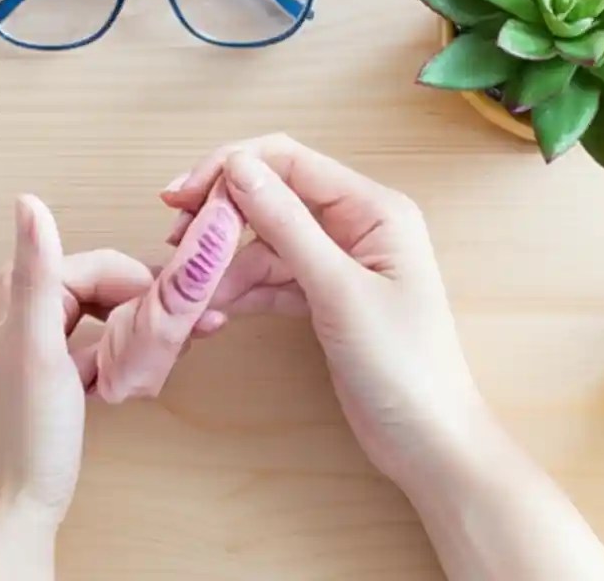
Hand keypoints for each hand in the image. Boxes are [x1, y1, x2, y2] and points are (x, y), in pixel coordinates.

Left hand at [0, 196, 225, 578]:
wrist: (5, 511)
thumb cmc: (18, 438)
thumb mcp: (35, 349)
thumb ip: (37, 273)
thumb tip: (28, 200)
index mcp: (17, 293)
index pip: (100, 265)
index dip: (143, 287)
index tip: (176, 314)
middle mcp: (24, 311)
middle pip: (108, 290)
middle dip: (148, 310)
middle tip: (185, 336)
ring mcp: (40, 346)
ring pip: (108, 320)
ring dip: (141, 335)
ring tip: (169, 357)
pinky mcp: (54, 378)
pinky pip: (102, 352)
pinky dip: (126, 361)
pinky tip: (141, 379)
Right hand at [161, 135, 481, 483]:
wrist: (428, 443)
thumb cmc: (402, 366)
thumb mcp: (338, 291)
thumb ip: (287, 225)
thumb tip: (237, 166)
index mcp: (374, 208)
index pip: (289, 161)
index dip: (229, 169)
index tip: (179, 198)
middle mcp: (357, 225)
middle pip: (273, 197)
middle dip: (222, 216)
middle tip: (175, 243)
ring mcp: (340, 263)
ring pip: (266, 242)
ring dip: (226, 263)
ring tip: (191, 294)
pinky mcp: (325, 298)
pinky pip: (272, 278)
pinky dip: (243, 291)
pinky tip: (214, 310)